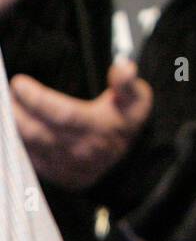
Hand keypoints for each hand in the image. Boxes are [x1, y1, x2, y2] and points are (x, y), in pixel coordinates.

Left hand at [11, 59, 152, 190]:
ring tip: (4, 107)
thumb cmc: (125, 123)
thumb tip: (124, 66)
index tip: (19, 83)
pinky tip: (10, 125)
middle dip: (16, 112)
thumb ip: (127, 82)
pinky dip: (16, 141)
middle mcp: (80, 150)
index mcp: (98, 128)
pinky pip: (28, 158)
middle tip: (3, 94)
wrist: (127, 161)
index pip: (63, 114)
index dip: (37, 99)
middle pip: (39, 132)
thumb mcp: (137, 99)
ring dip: (12, 126)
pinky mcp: (53, 173)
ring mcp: (65, 165)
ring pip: (29, 146)